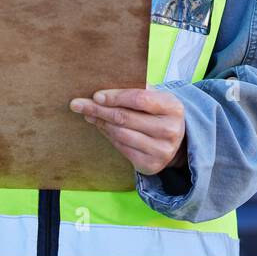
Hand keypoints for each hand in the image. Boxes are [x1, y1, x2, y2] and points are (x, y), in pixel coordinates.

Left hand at [70, 88, 186, 176]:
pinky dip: (108, 136)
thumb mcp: (157, 99)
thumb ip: (137, 91)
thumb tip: (103, 90)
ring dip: (101, 123)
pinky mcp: (150, 164)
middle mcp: (170, 130)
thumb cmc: (160, 114)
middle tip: (78, 104)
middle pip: (125, 117)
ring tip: (88, 114)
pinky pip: (121, 147)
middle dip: (99, 110)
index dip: (116, 97)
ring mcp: (161, 150)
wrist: (178, 144)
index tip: (96, 95)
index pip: (140, 99)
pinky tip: (101, 127)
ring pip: (120, 134)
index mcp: (173, 108)